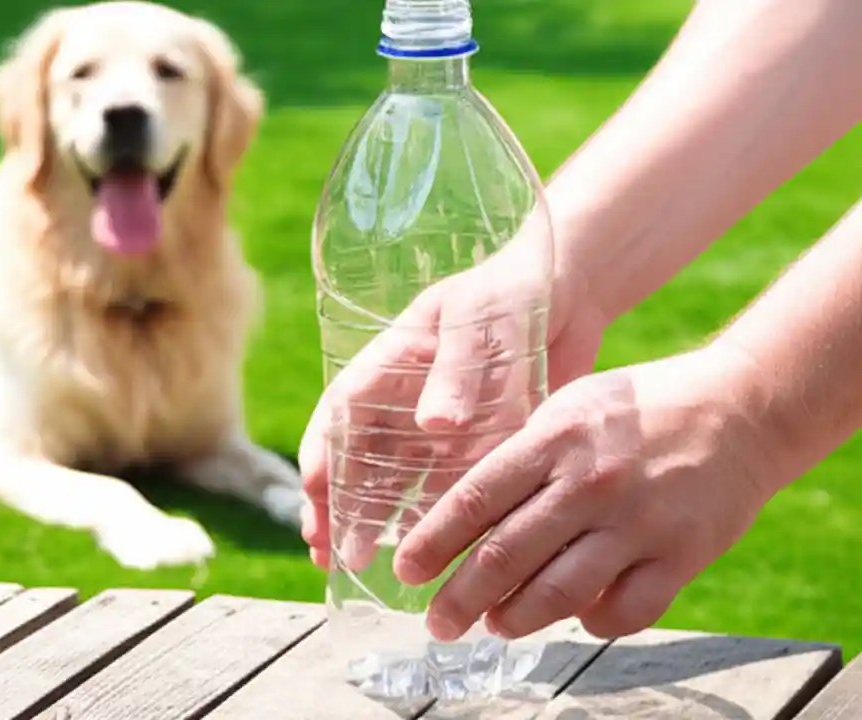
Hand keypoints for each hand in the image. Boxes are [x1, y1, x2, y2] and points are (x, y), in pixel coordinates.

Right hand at [298, 247, 605, 568]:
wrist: (572, 294)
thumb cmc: (515, 290)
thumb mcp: (481, 317)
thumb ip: (457, 368)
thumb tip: (434, 425)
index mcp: (393, 360)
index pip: (344, 409)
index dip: (323, 449)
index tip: (312, 489)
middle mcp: (406, 399)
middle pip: (357, 455)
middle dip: (335, 502)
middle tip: (323, 546)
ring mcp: (437, 427)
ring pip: (391, 480)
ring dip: (368, 519)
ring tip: (351, 562)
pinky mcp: (474, 448)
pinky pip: (441, 489)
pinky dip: (425, 521)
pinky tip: (418, 553)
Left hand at [392, 344, 785, 640]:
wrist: (744, 408)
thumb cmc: (639, 409)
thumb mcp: (570, 409)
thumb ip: (520, 457)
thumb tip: (458, 511)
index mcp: (555, 438)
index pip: (475, 498)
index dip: (433, 542)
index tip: (406, 571)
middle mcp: (591, 482)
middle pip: (505, 555)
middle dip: (460, 598)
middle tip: (438, 623)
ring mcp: (638, 522)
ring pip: (557, 593)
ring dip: (515, 619)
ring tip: (494, 625)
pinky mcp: (682, 556)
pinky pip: (623, 612)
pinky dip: (590, 622)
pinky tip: (576, 616)